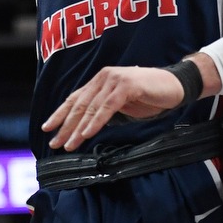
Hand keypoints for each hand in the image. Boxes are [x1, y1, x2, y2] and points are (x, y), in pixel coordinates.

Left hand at [42, 66, 183, 149]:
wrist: (175, 84)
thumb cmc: (149, 95)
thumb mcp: (122, 104)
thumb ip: (104, 110)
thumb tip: (85, 126)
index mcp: (100, 81)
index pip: (75, 98)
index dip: (60, 114)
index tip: (47, 128)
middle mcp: (103, 77)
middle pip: (79, 104)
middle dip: (65, 125)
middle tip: (55, 142)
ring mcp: (114, 80)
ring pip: (90, 107)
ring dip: (77, 128)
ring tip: (68, 144)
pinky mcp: (126, 86)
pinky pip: (107, 107)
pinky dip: (95, 122)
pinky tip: (86, 134)